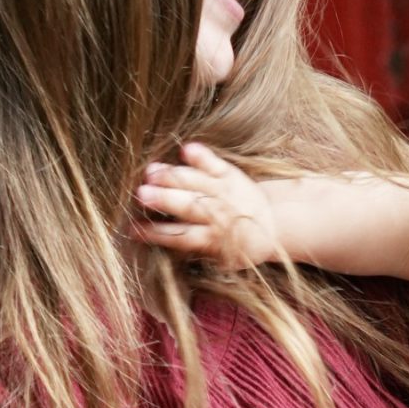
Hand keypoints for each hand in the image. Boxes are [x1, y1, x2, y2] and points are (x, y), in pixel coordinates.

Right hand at [133, 142, 281, 268]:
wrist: (274, 224)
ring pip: (197, 183)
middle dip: (164, 200)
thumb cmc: (239, 245)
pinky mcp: (231, 175)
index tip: (134, 228)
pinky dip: (202, 156)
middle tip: (140, 194)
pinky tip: (187, 148)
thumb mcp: (222, 259)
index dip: (157, 232)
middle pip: (188, 206)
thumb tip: (162, 245)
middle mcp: (218, 214)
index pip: (181, 236)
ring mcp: (225, 192)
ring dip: (173, 176)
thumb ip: (196, 251)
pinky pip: (216, 164)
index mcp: (214, 239)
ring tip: (151, 170)